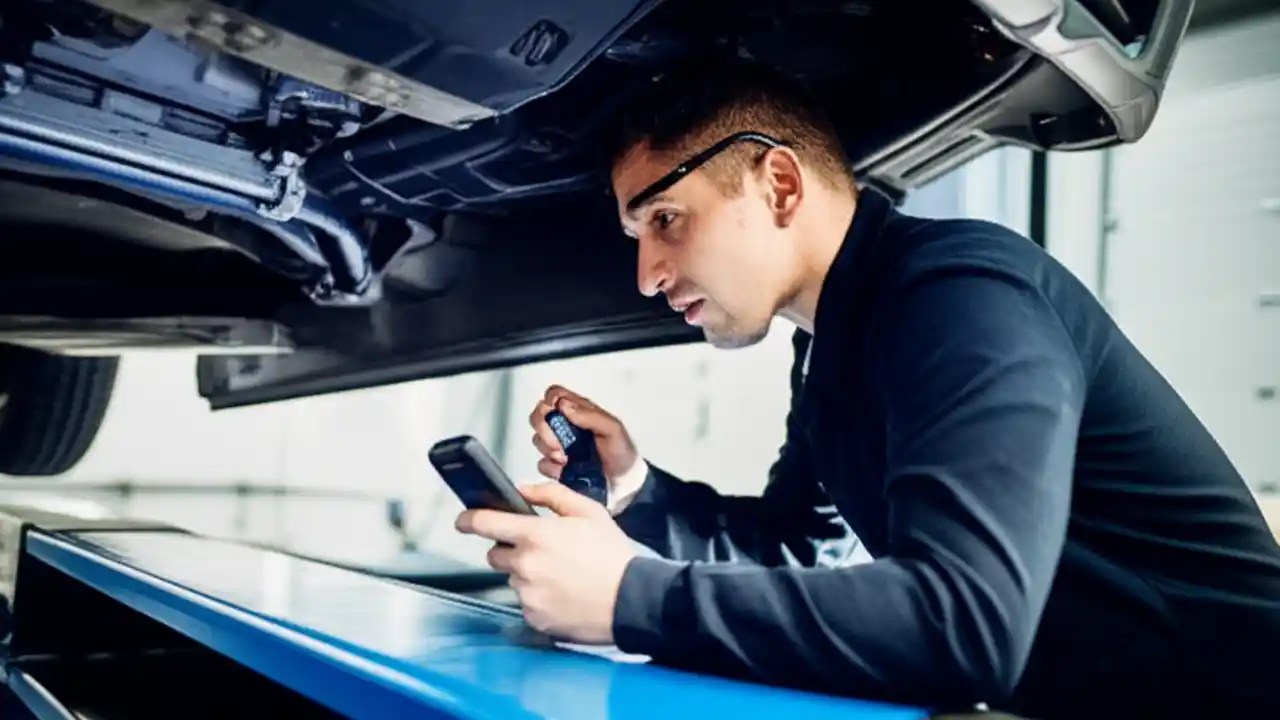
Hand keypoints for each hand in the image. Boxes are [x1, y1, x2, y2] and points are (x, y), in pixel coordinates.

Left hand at [456, 482, 637, 643]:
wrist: (633, 600)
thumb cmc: (612, 555)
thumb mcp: (588, 511)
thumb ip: (551, 495)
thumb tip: (523, 489)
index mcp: (535, 535)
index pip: (484, 524)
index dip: (469, 519)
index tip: (463, 519)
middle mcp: (525, 566)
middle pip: (495, 555)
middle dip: (510, 550)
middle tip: (540, 551)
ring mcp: (527, 595)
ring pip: (513, 579)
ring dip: (527, 575)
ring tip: (561, 576)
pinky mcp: (534, 618)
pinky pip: (526, 603)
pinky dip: (539, 598)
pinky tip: (563, 595)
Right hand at [529, 385, 639, 492]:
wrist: (624, 486)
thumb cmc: (622, 454)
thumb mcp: (613, 429)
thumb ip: (590, 415)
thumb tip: (564, 406)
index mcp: (580, 412)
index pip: (554, 395)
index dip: (551, 401)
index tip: (560, 414)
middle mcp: (566, 426)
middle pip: (539, 414)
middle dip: (545, 428)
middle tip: (560, 442)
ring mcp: (559, 447)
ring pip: (537, 439)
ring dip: (550, 449)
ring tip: (569, 458)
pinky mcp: (555, 467)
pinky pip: (542, 464)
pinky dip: (553, 468)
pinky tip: (567, 470)